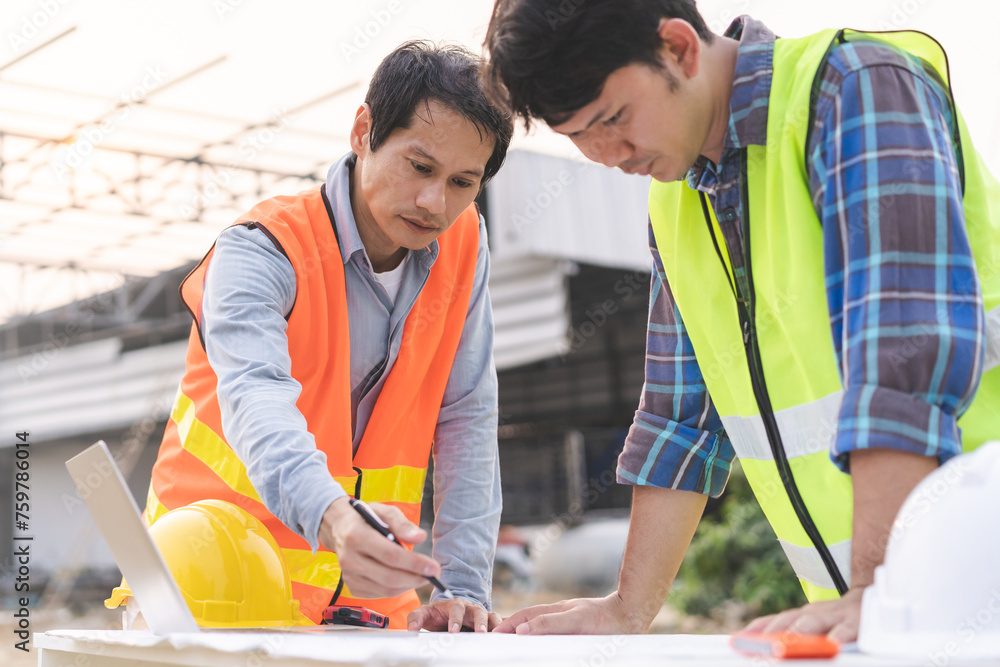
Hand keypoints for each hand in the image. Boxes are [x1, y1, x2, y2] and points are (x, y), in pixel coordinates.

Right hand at [317, 496, 440, 598]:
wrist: (338, 528)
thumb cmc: (364, 518)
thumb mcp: (384, 511)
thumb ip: (403, 524)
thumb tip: (420, 538)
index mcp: (357, 535)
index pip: (390, 555)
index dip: (415, 564)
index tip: (433, 567)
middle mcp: (350, 558)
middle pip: (389, 576)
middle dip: (416, 578)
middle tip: (433, 575)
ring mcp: (348, 575)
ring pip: (385, 589)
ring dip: (408, 585)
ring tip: (422, 576)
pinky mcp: (351, 585)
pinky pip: (379, 594)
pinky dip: (396, 589)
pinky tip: (405, 579)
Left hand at [407, 597, 501, 632]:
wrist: (449, 613)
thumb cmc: (437, 614)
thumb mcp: (425, 614)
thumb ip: (416, 618)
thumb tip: (411, 629)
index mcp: (454, 604)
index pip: (456, 609)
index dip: (456, 619)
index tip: (453, 632)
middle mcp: (470, 608)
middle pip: (478, 611)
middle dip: (480, 622)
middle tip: (480, 633)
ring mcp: (482, 614)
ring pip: (492, 616)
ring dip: (495, 625)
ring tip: (497, 636)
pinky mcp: (489, 623)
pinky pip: (500, 624)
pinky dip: (506, 628)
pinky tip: (510, 635)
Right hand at [492, 592, 645, 634]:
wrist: (631, 614)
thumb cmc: (603, 617)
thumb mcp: (574, 620)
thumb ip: (548, 624)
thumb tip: (520, 631)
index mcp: (555, 611)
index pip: (524, 617)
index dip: (508, 625)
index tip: (493, 634)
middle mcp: (560, 615)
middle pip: (530, 620)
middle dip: (513, 627)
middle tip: (498, 638)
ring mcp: (570, 621)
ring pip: (542, 626)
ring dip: (527, 632)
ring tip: (515, 641)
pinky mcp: (579, 630)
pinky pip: (556, 634)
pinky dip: (544, 637)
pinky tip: (546, 644)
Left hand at [742, 587, 864, 643]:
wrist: (868, 597)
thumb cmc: (834, 619)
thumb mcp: (808, 624)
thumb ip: (786, 633)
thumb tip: (755, 647)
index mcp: (799, 616)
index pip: (772, 623)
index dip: (755, 633)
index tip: (738, 642)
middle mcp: (813, 614)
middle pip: (788, 623)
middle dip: (772, 637)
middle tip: (760, 652)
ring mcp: (833, 616)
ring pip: (812, 622)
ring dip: (798, 634)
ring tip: (787, 647)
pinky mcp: (856, 621)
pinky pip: (846, 629)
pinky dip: (839, 635)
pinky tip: (833, 644)